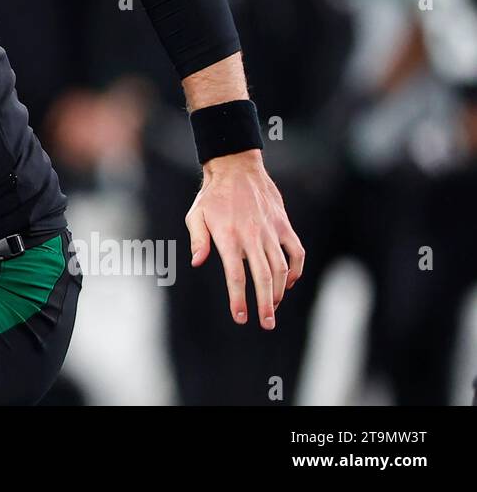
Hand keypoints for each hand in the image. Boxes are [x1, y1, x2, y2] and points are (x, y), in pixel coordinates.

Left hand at [184, 149, 304, 329]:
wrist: (236, 168)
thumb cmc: (212, 196)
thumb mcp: (196, 215)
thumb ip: (198, 239)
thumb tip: (196, 262)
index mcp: (228, 237)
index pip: (236, 276)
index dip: (238, 299)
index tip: (240, 317)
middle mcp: (251, 236)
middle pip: (262, 277)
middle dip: (265, 304)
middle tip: (266, 324)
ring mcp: (270, 231)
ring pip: (281, 268)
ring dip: (280, 291)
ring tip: (274, 307)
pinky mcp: (284, 225)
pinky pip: (295, 252)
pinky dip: (296, 270)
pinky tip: (290, 282)